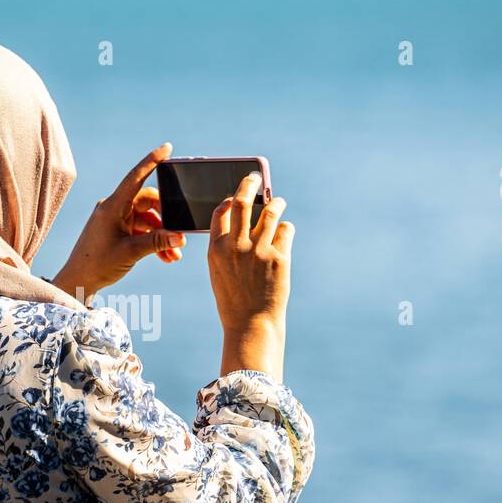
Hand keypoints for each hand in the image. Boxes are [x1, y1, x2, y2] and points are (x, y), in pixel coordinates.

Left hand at [51, 143, 186, 301]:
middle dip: (167, 219)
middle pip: (148, 202)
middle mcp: (114, 208)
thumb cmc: (98, 264)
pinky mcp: (117, 231)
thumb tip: (180, 237)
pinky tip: (165, 257)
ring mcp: (116, 220)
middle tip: (181, 235)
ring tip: (174, 254)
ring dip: (162, 236)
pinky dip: (153, 241)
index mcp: (113, 206)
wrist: (78, 281)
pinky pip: (141, 230)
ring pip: (147, 220)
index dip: (152, 161)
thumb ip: (157, 242)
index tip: (167, 148)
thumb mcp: (131, 252)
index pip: (136, 177)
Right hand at [208, 171, 293, 380]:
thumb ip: (224, 248)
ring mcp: (258, 250)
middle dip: (251, 184)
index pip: (221, 211)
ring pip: (271, 211)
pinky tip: (284, 233)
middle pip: (244, 202)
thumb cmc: (234, 301)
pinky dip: (285, 228)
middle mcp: (235, 246)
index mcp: (216, 249)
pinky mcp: (279, 257)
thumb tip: (240, 221)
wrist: (251, 324)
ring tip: (279, 202)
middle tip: (256, 178)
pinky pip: (286, 230)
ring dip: (276, 203)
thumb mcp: (219, 273)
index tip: (236, 194)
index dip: (230, 199)